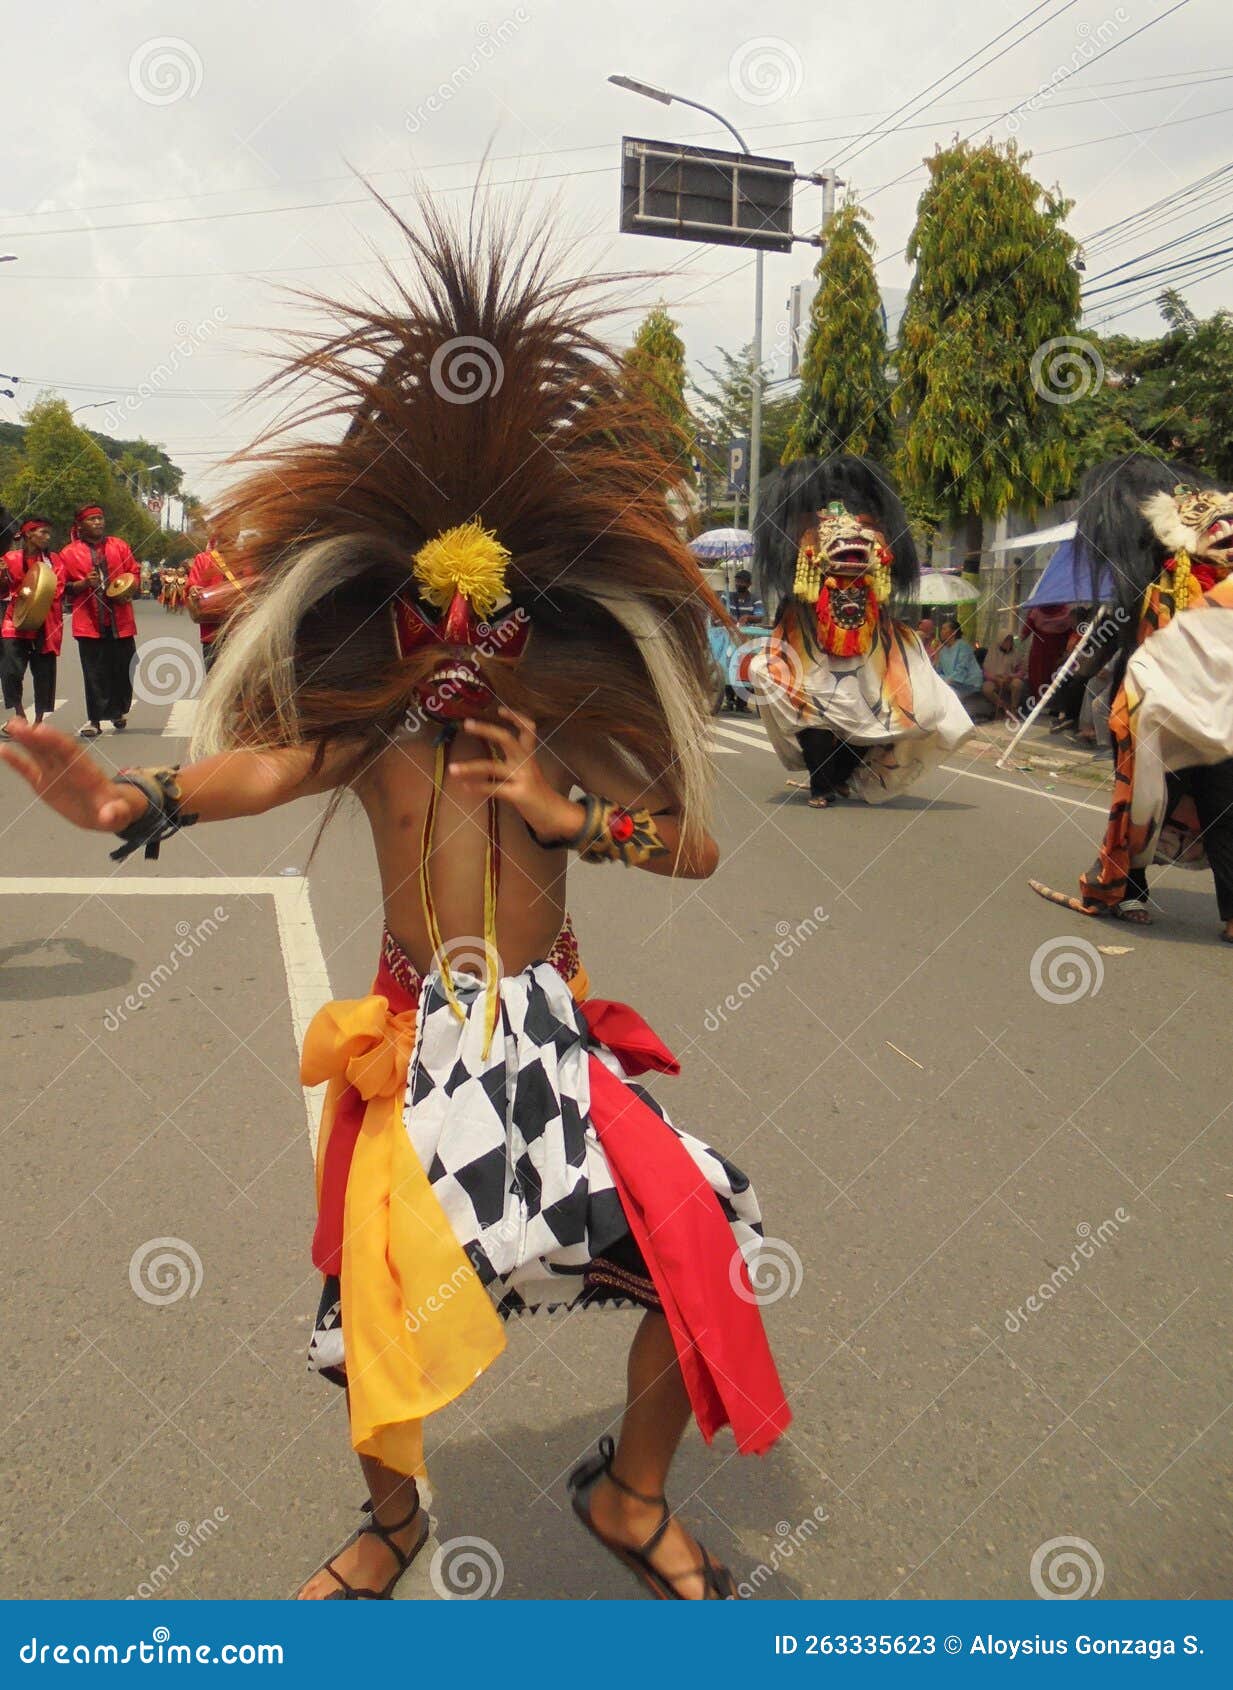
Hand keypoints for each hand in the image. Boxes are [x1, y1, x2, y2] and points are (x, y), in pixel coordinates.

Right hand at [0, 721, 147, 832]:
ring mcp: (55, 773)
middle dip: (36, 736)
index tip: (41, 730)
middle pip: (51, 748)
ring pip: (39, 753)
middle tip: (18, 724)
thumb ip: (115, 813)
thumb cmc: (116, 810)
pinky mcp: (44, 783)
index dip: (56, 740)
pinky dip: (16, 760)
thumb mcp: (120, 814)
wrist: (108, 813)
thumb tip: (110, 816)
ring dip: (25, 740)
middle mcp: (69, 767)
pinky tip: (3, 749)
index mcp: (88, 772)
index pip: (71, 752)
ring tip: (11, 725)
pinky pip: (28, 770)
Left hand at [449, 708, 581, 839]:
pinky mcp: (519, 795)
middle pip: (506, 739)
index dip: (516, 717)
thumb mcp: (529, 772)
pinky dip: (478, 787)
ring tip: (452, 768)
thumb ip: (515, 760)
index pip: (528, 729)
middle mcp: (526, 762)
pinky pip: (494, 789)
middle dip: (485, 730)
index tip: (499, 709)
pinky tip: (464, 787)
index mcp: (529, 755)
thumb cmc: (536, 792)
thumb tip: (491, 754)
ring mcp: (523, 778)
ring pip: (493, 767)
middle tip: (466, 724)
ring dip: (470, 767)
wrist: (555, 815)